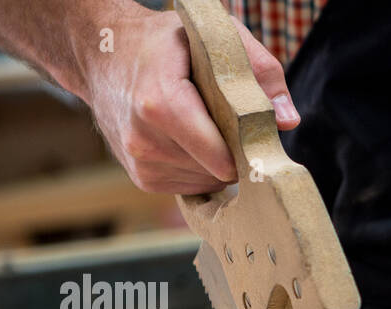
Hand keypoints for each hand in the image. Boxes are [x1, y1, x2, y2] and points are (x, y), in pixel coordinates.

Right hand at [83, 8, 298, 193]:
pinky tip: (189, 140)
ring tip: (202, 125)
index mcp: (161, 103)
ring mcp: (141, 163)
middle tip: (224, 119)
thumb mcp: (213, 39)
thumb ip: (260, 71)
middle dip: (233, 150)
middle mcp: (144, 139)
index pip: (220, 156)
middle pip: (220, 171)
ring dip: (216, 160)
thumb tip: (287, 120)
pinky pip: (192, 186)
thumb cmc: (164, 44)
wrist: (103, 55)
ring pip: (209, 182)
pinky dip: (200, 168)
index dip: (246, 149)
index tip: (254, 133)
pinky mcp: (143, 180)